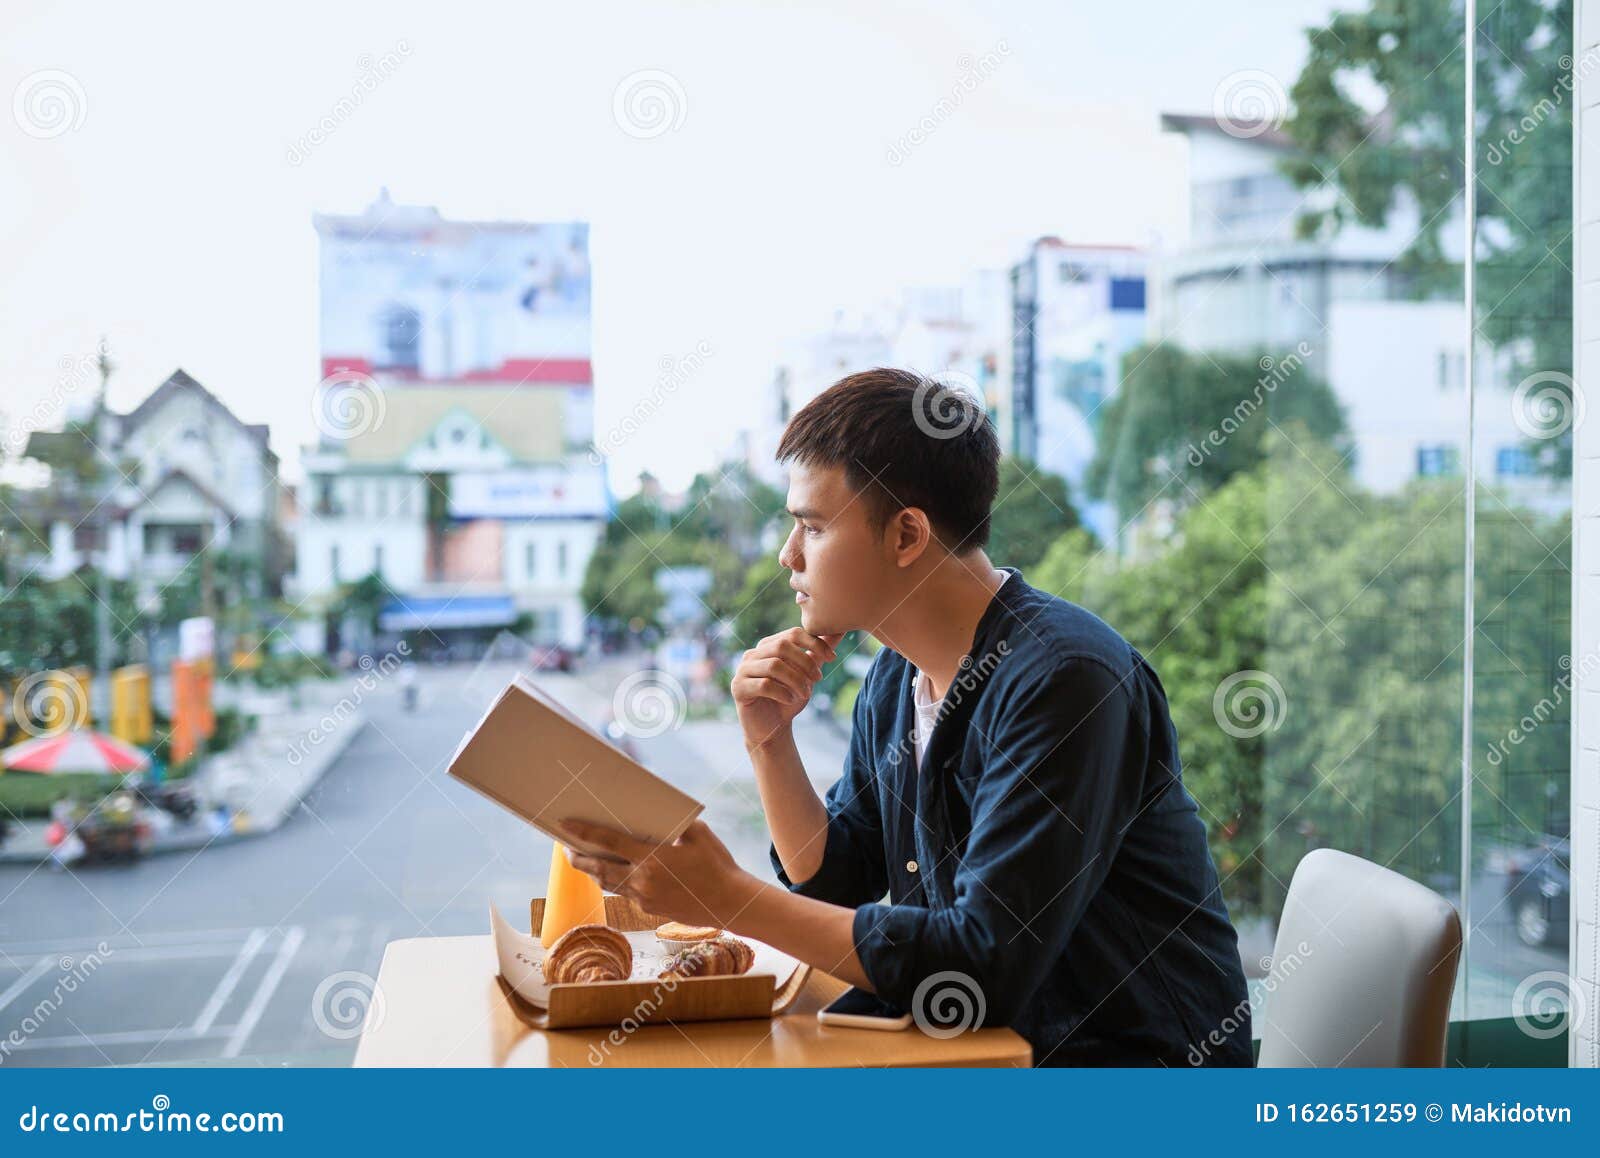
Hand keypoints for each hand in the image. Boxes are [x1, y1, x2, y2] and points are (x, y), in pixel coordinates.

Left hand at [560, 818, 760, 928]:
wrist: (731, 903)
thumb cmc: (717, 864)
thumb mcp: (699, 834)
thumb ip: (675, 823)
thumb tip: (658, 815)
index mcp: (651, 858)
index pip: (608, 841)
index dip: (583, 833)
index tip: (564, 826)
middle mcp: (642, 880)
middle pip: (598, 869)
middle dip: (578, 859)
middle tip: (566, 850)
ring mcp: (644, 898)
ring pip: (609, 884)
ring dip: (595, 872)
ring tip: (586, 861)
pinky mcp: (650, 909)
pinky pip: (627, 894)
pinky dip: (618, 882)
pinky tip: (619, 873)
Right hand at [730, 628, 838, 750]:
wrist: (772, 728)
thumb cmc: (788, 698)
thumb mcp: (808, 674)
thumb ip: (819, 652)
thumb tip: (840, 630)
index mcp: (768, 646)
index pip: (792, 633)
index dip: (814, 643)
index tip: (832, 658)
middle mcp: (753, 654)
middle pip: (782, 646)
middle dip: (805, 662)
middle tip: (818, 679)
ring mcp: (743, 670)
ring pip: (774, 665)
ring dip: (796, 680)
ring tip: (805, 694)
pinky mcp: (738, 688)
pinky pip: (764, 685)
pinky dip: (783, 692)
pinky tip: (790, 700)